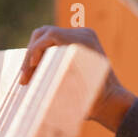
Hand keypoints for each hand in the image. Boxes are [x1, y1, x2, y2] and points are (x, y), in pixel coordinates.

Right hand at [20, 25, 134, 131]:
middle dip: (30, 55)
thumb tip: (31, 90)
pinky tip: (35, 74)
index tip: (28, 70)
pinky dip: (41, 57)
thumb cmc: (97, 102)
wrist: (113, 102)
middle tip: (24, 78)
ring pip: (45, 37)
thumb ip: (58, 88)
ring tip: (27, 79)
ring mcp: (80, 37)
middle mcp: (83, 35)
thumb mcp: (78, 96)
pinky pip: (52, 44)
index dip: (34, 50)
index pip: (51, 36)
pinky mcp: (75, 43)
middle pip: (44, 34)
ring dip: (33, 56)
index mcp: (85, 42)